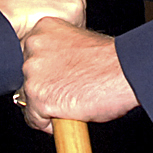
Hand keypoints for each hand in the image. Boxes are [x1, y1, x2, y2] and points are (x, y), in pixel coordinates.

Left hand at [18, 18, 137, 132]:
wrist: (126, 72)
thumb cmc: (110, 61)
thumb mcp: (79, 42)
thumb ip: (58, 52)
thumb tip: (50, 71)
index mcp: (43, 28)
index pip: (30, 57)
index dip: (46, 72)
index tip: (61, 77)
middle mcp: (33, 46)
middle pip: (26, 77)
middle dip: (45, 89)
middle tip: (69, 90)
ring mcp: (33, 72)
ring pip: (28, 99)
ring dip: (47, 106)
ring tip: (72, 100)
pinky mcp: (38, 96)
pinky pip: (34, 119)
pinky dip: (50, 123)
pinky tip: (70, 111)